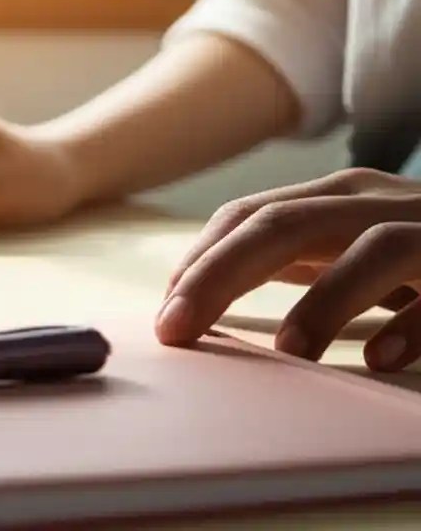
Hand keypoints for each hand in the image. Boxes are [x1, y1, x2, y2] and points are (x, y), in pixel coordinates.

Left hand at [157, 168, 420, 369]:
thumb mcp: (355, 245)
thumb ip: (298, 257)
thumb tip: (200, 291)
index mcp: (338, 198)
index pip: (247, 217)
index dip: (197, 263)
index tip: (163, 316)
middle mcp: (381, 204)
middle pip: (284, 226)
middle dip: (219, 276)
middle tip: (177, 330)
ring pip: (373, 249)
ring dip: (326, 301)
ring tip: (287, 353)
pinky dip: (416, 326)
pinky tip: (382, 361)